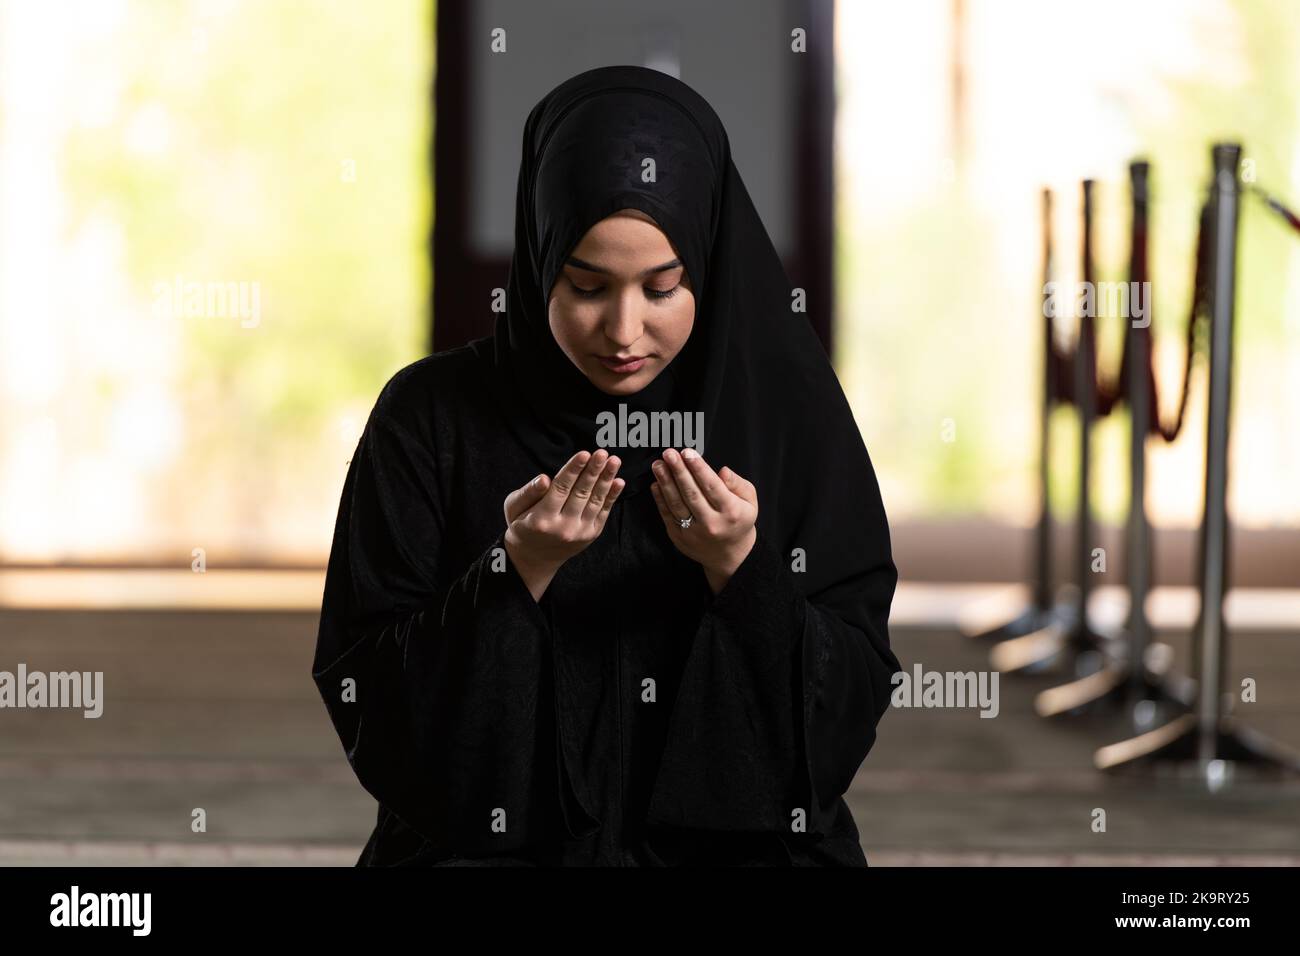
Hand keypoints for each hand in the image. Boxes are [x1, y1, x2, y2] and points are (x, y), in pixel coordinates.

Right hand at [503, 450, 623, 600]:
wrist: (534, 557)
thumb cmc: (522, 524)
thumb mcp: (514, 507)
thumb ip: (528, 492)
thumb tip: (544, 479)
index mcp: (541, 519)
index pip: (560, 489)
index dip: (573, 470)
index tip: (584, 454)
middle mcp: (563, 527)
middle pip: (580, 493)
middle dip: (593, 471)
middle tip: (602, 453)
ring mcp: (579, 532)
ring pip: (595, 502)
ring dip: (606, 480)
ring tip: (614, 461)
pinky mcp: (591, 535)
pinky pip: (603, 512)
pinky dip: (612, 496)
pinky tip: (619, 481)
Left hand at [650, 448, 757, 594]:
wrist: (730, 556)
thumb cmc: (739, 521)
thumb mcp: (750, 502)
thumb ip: (738, 484)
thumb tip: (722, 471)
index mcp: (730, 512)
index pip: (712, 486)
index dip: (698, 468)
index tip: (687, 452)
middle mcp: (711, 523)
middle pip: (692, 493)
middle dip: (679, 471)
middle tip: (669, 454)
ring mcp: (693, 532)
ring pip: (676, 504)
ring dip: (665, 482)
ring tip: (658, 465)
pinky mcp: (679, 538)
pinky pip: (668, 515)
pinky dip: (660, 499)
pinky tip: (656, 484)